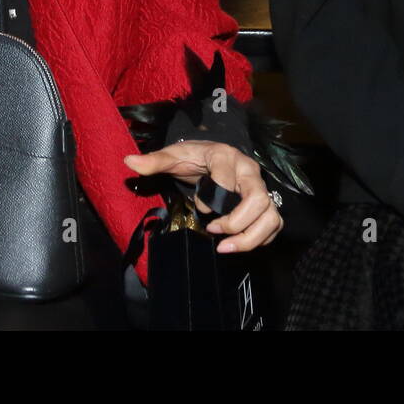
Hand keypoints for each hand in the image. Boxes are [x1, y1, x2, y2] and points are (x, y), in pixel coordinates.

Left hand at [124, 141, 283, 252]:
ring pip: (271, 216)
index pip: (226, 178)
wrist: (212, 157)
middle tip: (214, 231)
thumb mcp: (174, 156)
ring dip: (251, 236)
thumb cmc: (193, 157)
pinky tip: (238, 244)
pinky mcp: (265, 204)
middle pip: (259, 199)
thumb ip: (154, 160)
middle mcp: (249, 171)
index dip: (211, 197)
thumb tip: (129, 161)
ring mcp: (260, 188)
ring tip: (227, 247)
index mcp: (226, 157)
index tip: (199, 207)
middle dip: (237, 222)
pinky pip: (273, 225)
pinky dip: (260, 239)